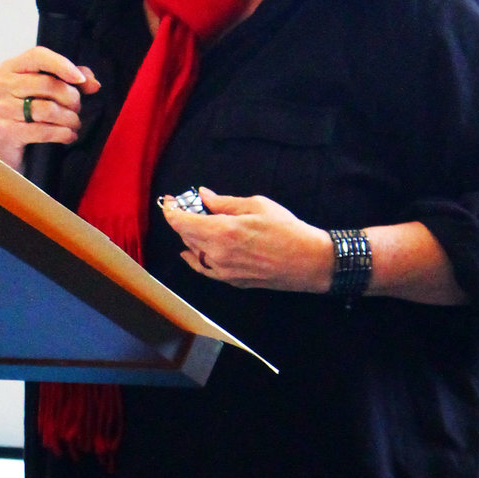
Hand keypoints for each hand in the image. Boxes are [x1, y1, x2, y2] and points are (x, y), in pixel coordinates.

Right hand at [0, 46, 99, 171]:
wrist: (13, 148)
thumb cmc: (33, 113)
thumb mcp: (51, 90)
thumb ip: (73, 79)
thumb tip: (94, 84)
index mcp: (11, 68)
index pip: (38, 56)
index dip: (62, 65)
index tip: (80, 80)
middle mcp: (2, 85)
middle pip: (46, 84)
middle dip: (70, 97)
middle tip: (77, 108)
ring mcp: (2, 108)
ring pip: (47, 109)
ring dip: (69, 118)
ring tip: (75, 123)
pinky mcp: (6, 132)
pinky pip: (42, 131)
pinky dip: (62, 133)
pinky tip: (69, 135)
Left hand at [161, 188, 333, 291]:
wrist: (308, 261)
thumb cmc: (286, 230)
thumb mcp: (256, 205)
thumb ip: (225, 202)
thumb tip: (204, 196)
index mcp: (222, 232)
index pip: (181, 222)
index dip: (171, 209)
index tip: (170, 200)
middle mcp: (217, 254)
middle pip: (186, 236)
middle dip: (183, 219)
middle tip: (190, 206)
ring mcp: (223, 271)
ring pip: (194, 253)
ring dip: (190, 237)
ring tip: (197, 223)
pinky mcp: (231, 281)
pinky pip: (204, 269)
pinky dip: (194, 258)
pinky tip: (191, 252)